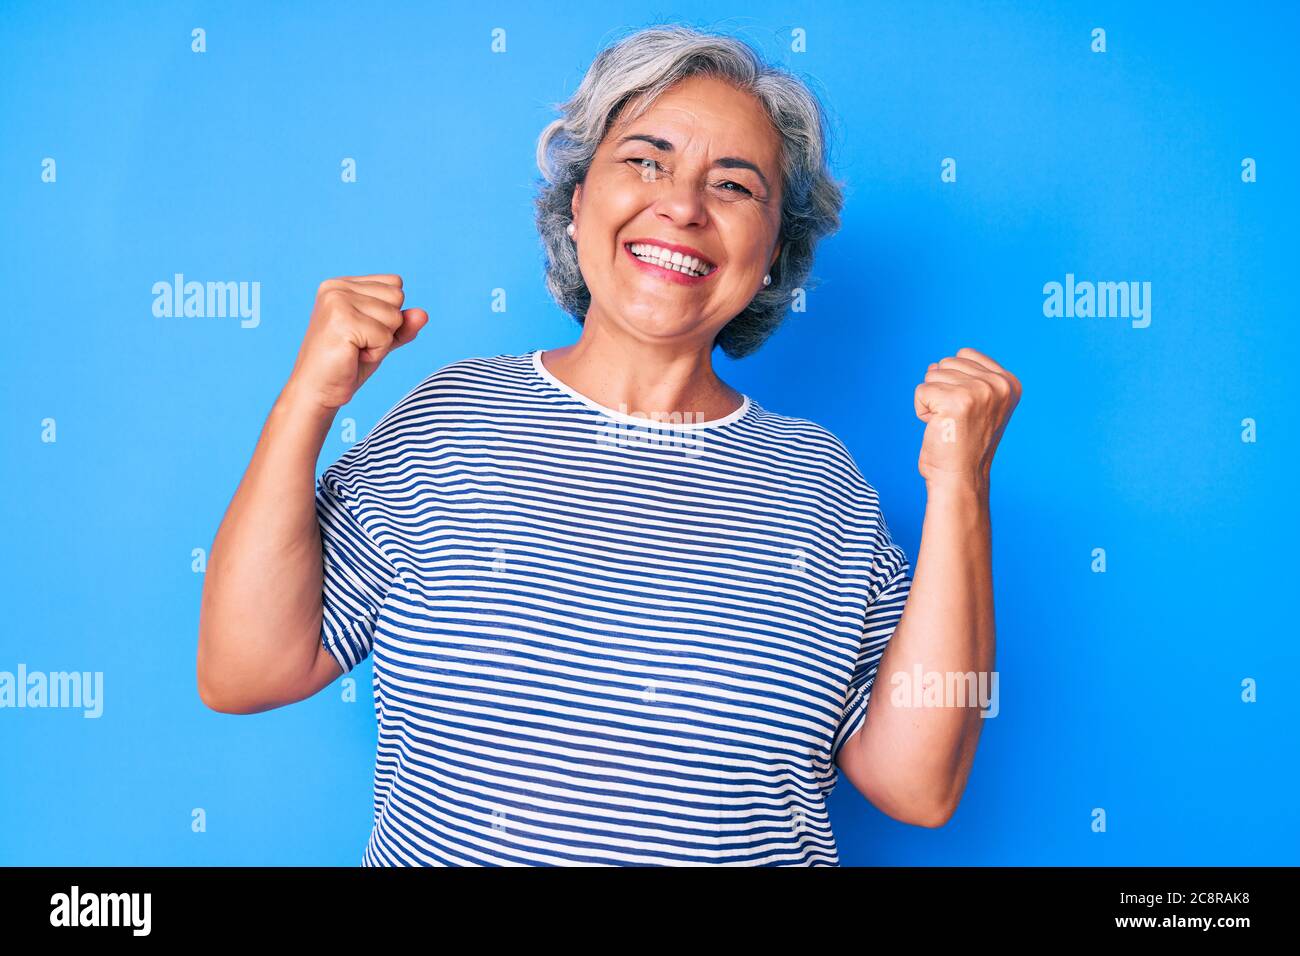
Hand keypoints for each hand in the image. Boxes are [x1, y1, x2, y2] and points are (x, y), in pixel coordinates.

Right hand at [286, 274, 427, 409]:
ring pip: (394, 316)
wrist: (318, 391)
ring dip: (381, 342)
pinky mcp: (342, 321)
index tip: (363, 332)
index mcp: (342, 284)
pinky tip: (352, 356)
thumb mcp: (382, 340)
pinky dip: (376, 352)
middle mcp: (336, 287)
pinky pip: (386, 336)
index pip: (395, 284)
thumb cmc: (347, 365)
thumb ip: (403, 325)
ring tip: (354, 350)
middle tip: (359, 343)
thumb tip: (423, 314)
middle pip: (397, 297)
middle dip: (387, 327)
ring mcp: (337, 301)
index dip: (390, 314)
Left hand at [914, 347, 1020, 489]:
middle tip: (955, 421)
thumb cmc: (963, 445)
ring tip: (948, 425)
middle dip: (942, 390)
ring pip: (932, 374)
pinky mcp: (956, 401)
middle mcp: (999, 384)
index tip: (967, 411)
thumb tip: (933, 364)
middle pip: (946, 362)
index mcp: (1010, 383)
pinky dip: (921, 410)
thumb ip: (964, 379)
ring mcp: (980, 391)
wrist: (961, 479)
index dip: (955, 381)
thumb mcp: (977, 406)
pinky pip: (921, 391)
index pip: (964, 355)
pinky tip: (938, 428)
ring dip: (932, 401)